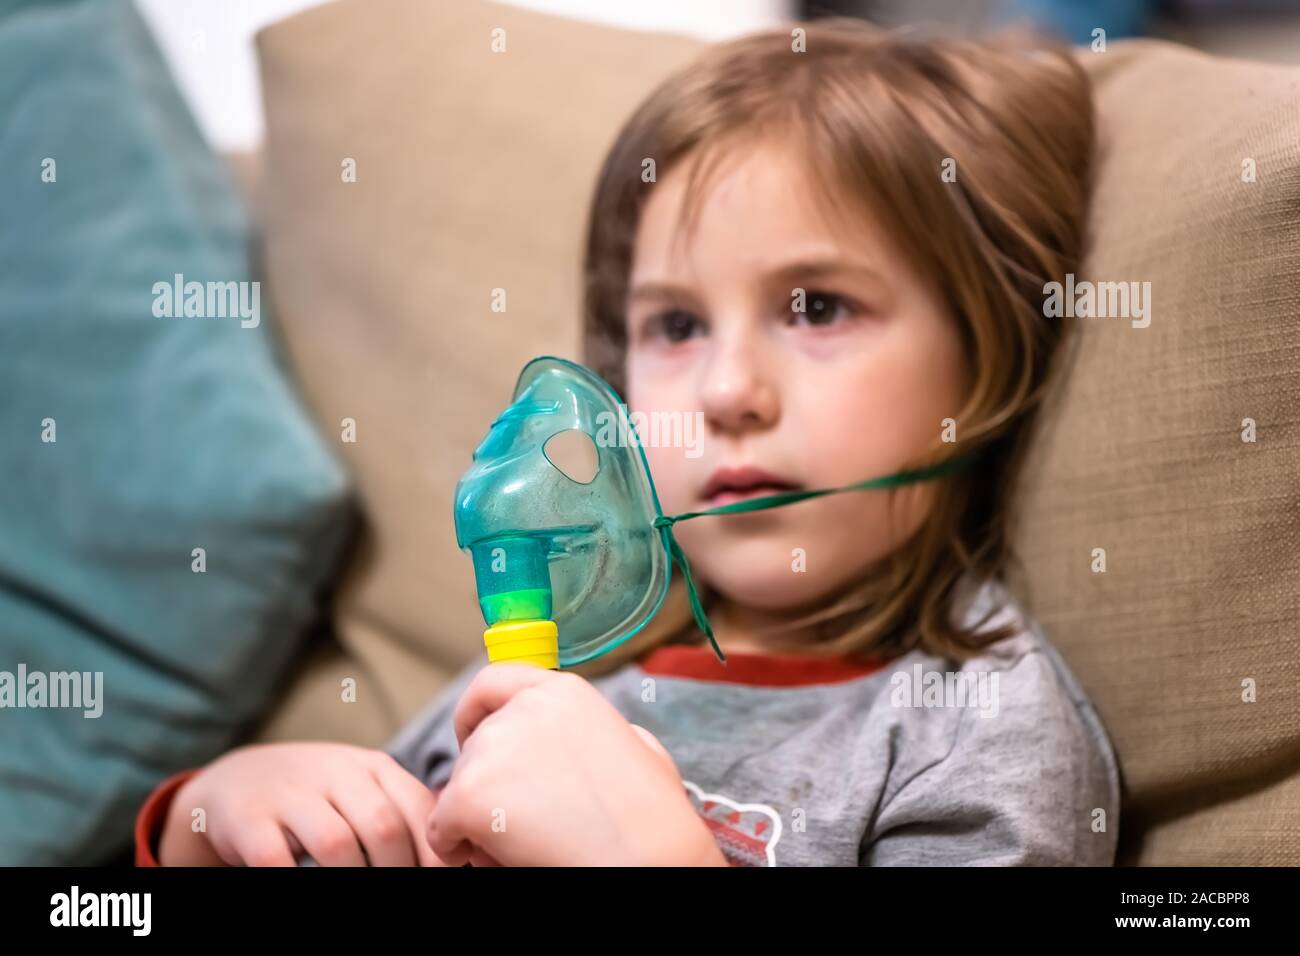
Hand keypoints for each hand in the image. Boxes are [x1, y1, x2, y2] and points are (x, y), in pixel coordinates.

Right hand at [158, 743, 446, 866]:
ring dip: (355, 878)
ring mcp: (289, 793)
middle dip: (400, 871)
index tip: (447, 877)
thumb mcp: (364, 792)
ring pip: (337, 843)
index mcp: (373, 766)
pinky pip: (277, 859)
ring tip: (362, 892)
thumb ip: (406, 815)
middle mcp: (334, 771)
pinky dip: (295, 880)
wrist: (237, 780)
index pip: (419, 807)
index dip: (437, 853)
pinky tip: (306, 885)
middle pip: (383, 826)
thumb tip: (460, 857)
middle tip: (404, 893)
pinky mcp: (249, 820)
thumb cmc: (318, 797)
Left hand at [426, 664, 726, 865]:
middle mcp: (524, 709)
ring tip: (521, 840)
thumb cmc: (652, 819)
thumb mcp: (637, 747)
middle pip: (474, 743)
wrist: (647, 859)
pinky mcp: (470, 793)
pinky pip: (441, 826)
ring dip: (476, 817)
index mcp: (564, 692)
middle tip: (519, 817)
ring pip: (456, 787)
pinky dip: (457, 845)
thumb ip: (596, 729)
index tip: (473, 738)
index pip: (492, 681)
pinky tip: (498, 855)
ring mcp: (494, 749)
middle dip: (485, 781)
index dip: (474, 713)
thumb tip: (579, 736)